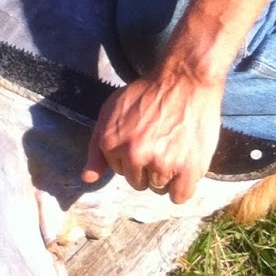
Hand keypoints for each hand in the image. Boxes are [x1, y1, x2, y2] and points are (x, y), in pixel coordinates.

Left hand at [81, 69, 223, 204]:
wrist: (185, 79)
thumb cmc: (148, 93)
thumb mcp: (112, 109)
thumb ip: (96, 146)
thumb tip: (88, 178)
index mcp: (111, 142)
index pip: (119, 170)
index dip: (133, 156)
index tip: (145, 139)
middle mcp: (134, 155)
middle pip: (138, 182)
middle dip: (148, 167)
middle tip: (161, 144)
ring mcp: (161, 163)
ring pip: (159, 189)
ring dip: (167, 175)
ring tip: (175, 149)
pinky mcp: (187, 168)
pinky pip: (179, 196)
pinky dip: (183, 186)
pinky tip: (185, 167)